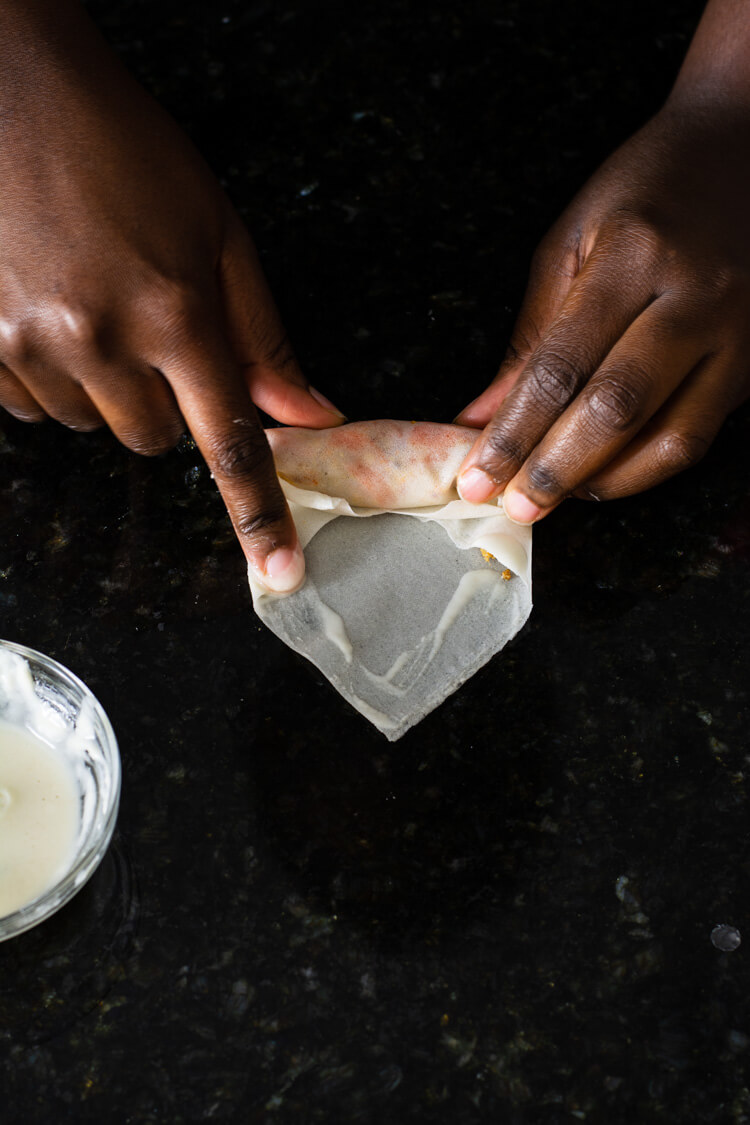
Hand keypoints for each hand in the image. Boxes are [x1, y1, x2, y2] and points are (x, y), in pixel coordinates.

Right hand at [0, 3, 343, 590]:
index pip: (230, 443)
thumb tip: (311, 413)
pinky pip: (30, 405)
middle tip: (153, 333)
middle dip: (165, 404)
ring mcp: (29, 343)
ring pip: (91, 424)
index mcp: (176, 313)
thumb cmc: (129, 153)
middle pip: (153, 440)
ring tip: (94, 305)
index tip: (279, 573)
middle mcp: (100, 340)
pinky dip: (49, 378)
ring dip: (105, 388)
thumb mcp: (216, 232)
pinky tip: (49, 312)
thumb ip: (261, 334)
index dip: (258, 514)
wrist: (15, 91)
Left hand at [455, 100, 749, 522]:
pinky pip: (699, 435)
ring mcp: (737, 333)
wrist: (743, 148)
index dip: (513, 434)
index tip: (475, 477)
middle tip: (512, 506)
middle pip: (616, 410)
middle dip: (554, 469)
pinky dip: (646, 468)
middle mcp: (695, 297)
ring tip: (554, 499)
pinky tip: (604, 478)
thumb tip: (480, 417)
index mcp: (634, 255)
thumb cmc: (644, 191)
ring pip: (671, 438)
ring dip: (605, 482)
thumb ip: (529, 337)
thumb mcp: (569, 242)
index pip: (560, 368)